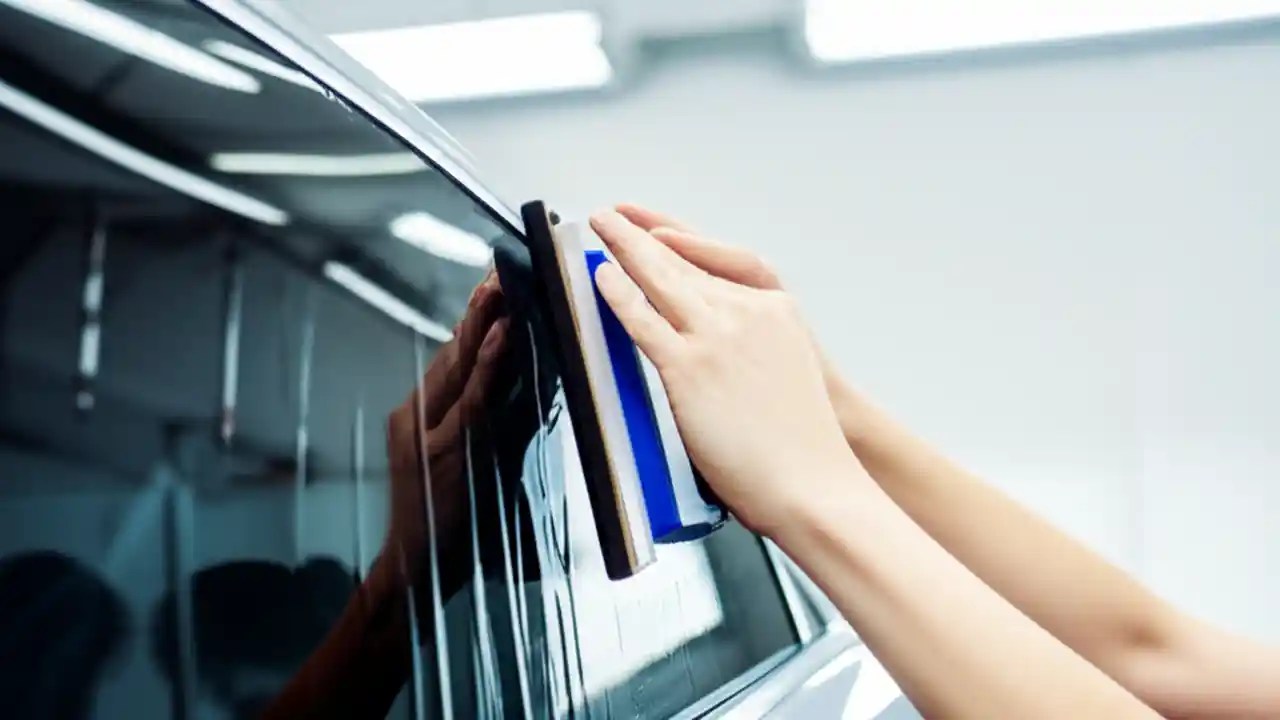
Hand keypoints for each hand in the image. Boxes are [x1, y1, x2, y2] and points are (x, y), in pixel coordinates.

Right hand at [383, 271, 507, 583]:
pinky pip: (473, 399)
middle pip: (454, 352)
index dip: (475, 319)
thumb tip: (518, 380)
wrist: (418, 567)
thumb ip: (480, 421)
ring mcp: (430, 430)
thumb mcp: (460, 461)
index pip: (453, 357)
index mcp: (421, 414)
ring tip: (501, 285)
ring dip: (482, 324)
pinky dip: (485, 365)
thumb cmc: (447, 519)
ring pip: (460, 366)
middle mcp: (420, 415)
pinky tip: (500, 336)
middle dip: (479, 309)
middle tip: (499, 267)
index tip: (494, 281)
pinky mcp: (447, 449)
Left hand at [590, 209, 856, 535]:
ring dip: (624, 250)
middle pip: (682, 263)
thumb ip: (751, 350)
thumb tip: (715, 356)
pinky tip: (604, 278)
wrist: (814, 479)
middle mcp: (746, 314)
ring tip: (602, 228)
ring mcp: (716, 338)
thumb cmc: (803, 440)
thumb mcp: (787, 370)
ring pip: (661, 279)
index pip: (713, 263)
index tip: (653, 228)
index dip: (677, 241)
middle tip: (613, 216)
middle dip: (641, 237)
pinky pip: (643, 320)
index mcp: (774, 310)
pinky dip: (619, 295)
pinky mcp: (689, 367)